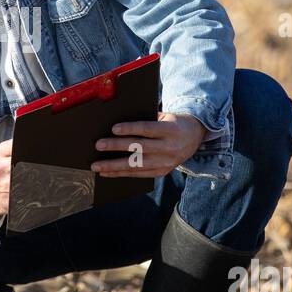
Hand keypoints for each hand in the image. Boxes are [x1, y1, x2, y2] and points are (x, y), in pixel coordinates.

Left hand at [90, 112, 205, 177]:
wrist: (194, 136)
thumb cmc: (172, 123)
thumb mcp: (165, 116)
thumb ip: (146, 120)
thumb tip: (118, 125)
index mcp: (171, 130)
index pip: (148, 129)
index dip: (131, 129)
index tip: (113, 128)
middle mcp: (169, 147)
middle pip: (139, 148)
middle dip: (117, 147)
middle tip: (99, 145)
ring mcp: (166, 162)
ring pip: (137, 165)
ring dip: (114, 166)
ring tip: (97, 166)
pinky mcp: (162, 172)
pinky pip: (139, 174)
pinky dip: (122, 174)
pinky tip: (107, 173)